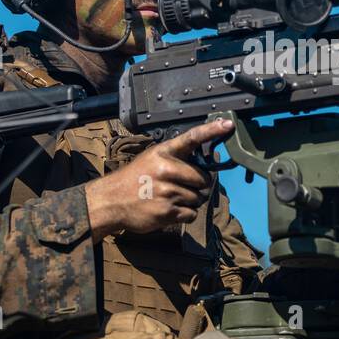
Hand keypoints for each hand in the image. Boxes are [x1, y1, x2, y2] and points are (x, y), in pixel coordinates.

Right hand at [83, 118, 234, 239]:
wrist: (110, 201)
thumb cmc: (134, 179)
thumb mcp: (151, 160)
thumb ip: (176, 159)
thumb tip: (205, 163)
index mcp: (162, 153)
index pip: (191, 138)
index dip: (211, 130)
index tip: (228, 124)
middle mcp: (166, 169)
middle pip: (203, 178)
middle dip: (198, 185)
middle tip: (182, 186)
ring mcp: (167, 191)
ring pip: (199, 198)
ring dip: (190, 201)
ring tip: (170, 198)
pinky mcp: (167, 211)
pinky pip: (191, 213)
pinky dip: (184, 214)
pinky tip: (169, 209)